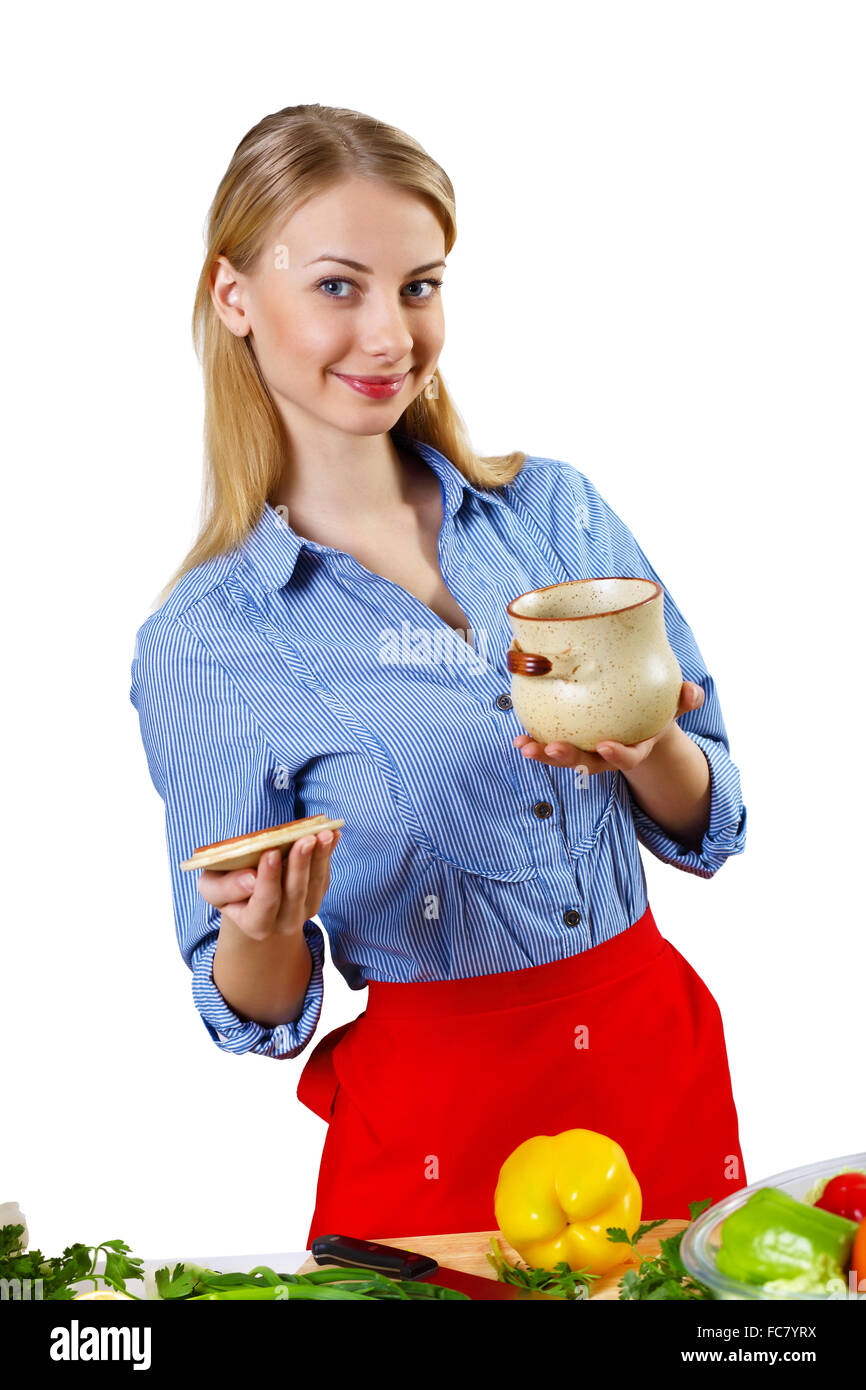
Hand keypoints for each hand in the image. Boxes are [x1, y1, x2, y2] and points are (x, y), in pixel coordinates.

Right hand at [196, 827, 340, 940]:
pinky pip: (325, 874)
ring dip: (321, 856)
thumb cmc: (226, 888)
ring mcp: (304, 911)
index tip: (270, 852)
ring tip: (324, 833)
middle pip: (295, 893)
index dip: (268, 878)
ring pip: (316, 884)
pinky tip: (332, 834)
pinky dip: (328, 853)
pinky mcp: (317, 895)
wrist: (248, 896)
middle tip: (306, 838)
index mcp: (255, 924)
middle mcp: (283, 923)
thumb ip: (226, 888)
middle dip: (301, 863)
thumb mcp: (212, 888)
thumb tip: (250, 879)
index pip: (265, 901)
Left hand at [511, 681, 704, 775]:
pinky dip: (534, 743)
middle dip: (569, 759)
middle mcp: (608, 755)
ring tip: (524, 746)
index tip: (606, 746)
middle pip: (589, 763)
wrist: (637, 721)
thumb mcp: (672, 704)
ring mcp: (586, 752)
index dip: (618, 756)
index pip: (628, 758)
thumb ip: (684, 699)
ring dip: (543, 754)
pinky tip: (518, 739)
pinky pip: (549, 745)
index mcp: (634, 748)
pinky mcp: (568, 743)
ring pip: (564, 758)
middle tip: (552, 749)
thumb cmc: (655, 709)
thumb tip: (693, 692)